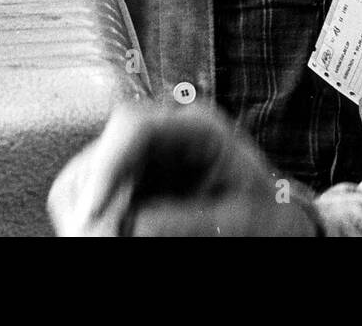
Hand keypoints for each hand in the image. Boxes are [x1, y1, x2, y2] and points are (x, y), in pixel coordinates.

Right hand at [48, 103, 320, 236]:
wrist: (273, 224)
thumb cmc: (264, 218)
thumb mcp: (235, 221)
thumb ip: (186, 221)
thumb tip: (132, 224)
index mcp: (197, 127)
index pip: (134, 125)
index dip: (107, 165)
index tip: (95, 209)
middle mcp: (163, 131)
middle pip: (103, 148)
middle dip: (95, 195)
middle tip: (97, 235)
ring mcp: (143, 154)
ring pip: (89, 170)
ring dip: (88, 206)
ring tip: (105, 235)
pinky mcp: (130, 178)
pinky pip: (91, 190)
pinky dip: (91, 213)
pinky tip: (108, 231)